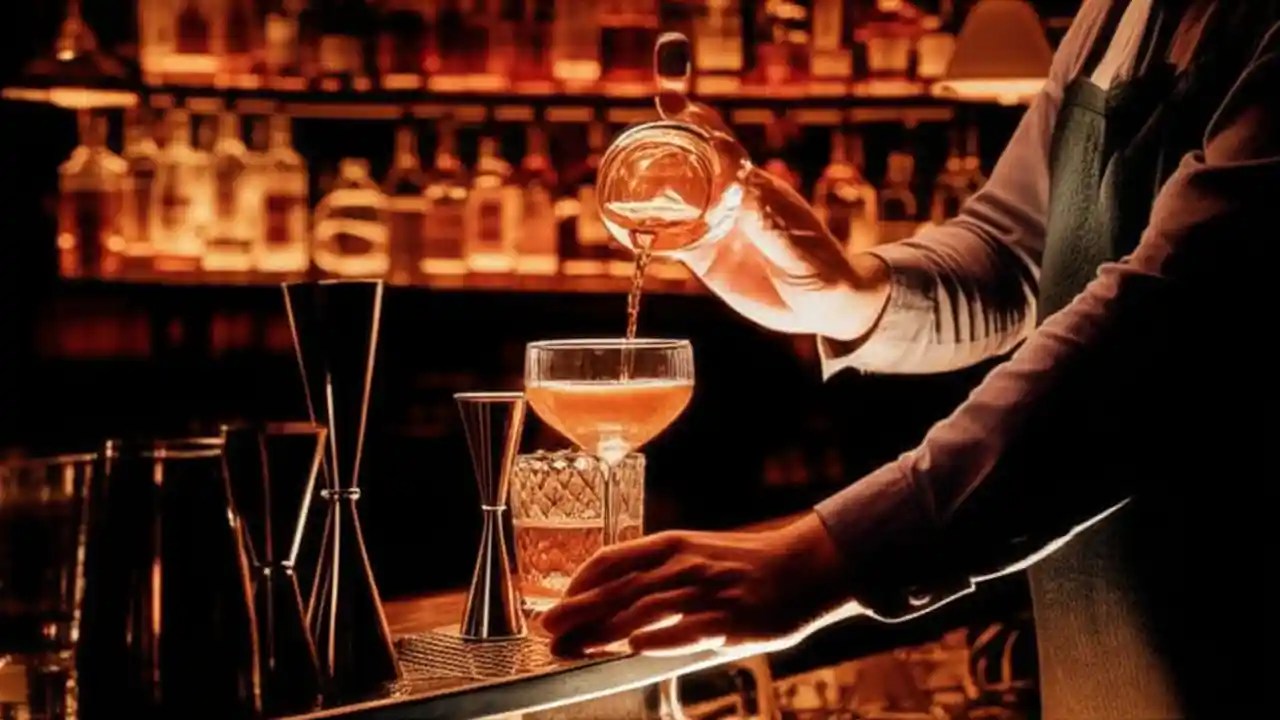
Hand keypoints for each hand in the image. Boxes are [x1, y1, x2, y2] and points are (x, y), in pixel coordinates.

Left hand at [541, 512, 860, 657]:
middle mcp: (682, 565)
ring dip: (601, 632)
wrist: (804, 568)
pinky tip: (632, 649)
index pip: (612, 560)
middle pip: (617, 590)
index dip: (580, 582)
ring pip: (641, 613)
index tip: (558, 602)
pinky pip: (684, 632)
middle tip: (546, 630)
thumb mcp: (698, 555)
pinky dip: (656, 641)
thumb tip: (616, 602)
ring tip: (573, 648)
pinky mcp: (727, 621)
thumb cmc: (747, 566)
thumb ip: (660, 574)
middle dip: (576, 612)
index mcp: (673, 545)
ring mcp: (704, 593)